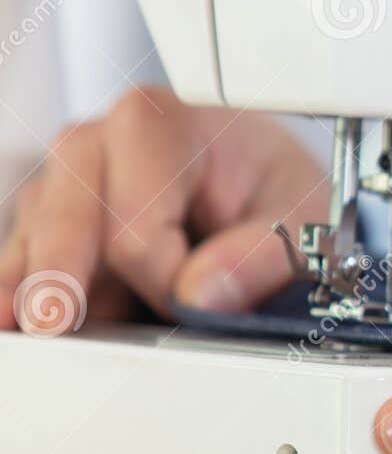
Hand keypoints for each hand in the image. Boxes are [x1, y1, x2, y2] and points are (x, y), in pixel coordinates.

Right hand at [0, 85, 328, 331]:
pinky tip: (12, 316)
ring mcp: (68, 181)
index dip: (162, 277)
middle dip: (64, 280)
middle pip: (64, 221)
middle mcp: (100, 142)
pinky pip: (22, 258)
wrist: (262, 177)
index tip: (194, 302)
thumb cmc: (273, 184)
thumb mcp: (300, 215)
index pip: (137, 224)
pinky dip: (20, 290)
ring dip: (47, 292)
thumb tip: (203, 295)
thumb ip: (259, 258)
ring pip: (36, 243)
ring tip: (49, 329)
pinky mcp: (53, 220)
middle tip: (53, 324)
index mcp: (159, 124)